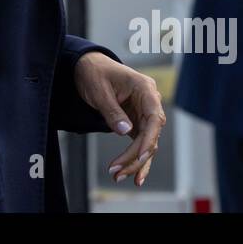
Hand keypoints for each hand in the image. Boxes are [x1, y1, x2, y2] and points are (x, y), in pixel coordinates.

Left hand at [74, 51, 165, 186]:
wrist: (88, 67)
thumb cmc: (94, 73)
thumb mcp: (99, 90)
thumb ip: (112, 111)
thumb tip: (125, 132)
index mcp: (144, 88)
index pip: (154, 117)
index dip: (149, 139)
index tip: (141, 156)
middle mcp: (149, 102)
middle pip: (151, 134)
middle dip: (136, 156)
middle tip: (117, 171)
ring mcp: (144, 113)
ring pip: (147, 143)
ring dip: (134, 162)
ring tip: (118, 176)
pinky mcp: (137, 123)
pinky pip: (140, 144)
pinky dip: (135, 159)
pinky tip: (134, 176)